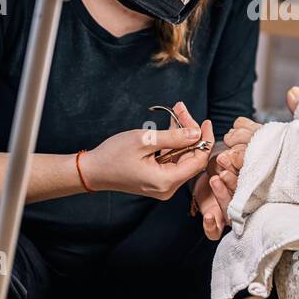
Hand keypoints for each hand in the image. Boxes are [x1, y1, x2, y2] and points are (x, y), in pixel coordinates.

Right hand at [81, 102, 210, 199]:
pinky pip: (172, 160)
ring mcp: (163, 185)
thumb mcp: (144, 140)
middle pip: (191, 157)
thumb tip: (197, 133)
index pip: (198, 160)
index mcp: (166, 181)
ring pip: (182, 157)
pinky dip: (173, 143)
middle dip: (189, 132)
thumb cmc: (114, 155)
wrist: (93, 170)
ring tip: (176, 112)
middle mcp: (168, 187)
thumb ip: (173, 137)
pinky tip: (170, 126)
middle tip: (181, 110)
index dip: (204, 140)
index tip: (205, 122)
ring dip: (181, 135)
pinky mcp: (158, 180)